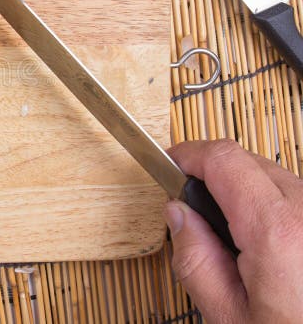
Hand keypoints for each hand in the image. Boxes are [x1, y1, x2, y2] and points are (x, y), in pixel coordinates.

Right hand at [165, 139, 302, 322]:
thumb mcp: (228, 315)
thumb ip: (194, 260)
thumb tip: (178, 214)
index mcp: (276, 231)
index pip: (224, 160)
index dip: (189, 155)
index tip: (171, 164)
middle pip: (249, 163)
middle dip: (214, 175)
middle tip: (194, 210)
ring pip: (276, 178)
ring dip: (247, 192)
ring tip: (235, 236)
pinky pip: (297, 198)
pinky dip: (275, 207)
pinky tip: (268, 244)